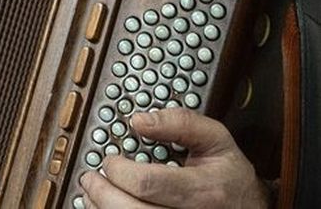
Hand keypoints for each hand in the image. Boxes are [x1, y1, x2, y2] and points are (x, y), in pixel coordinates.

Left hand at [80, 108, 268, 207]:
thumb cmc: (230, 177)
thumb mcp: (217, 140)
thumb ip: (181, 123)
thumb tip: (140, 120)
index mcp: (204, 190)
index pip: (147, 184)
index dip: (120, 170)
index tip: (111, 159)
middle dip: (102, 192)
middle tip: (90, 177)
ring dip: (102, 208)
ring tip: (93, 193)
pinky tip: (106, 207)